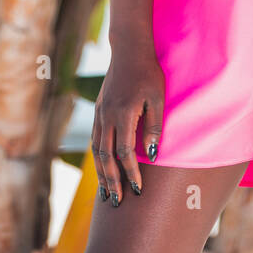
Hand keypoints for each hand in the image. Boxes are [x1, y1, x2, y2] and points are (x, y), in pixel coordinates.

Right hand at [92, 39, 164, 206]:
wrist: (129, 50)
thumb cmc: (149, 73)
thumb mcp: (158, 99)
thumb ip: (154, 127)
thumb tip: (152, 155)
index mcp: (122, 114)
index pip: (124, 153)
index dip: (131, 173)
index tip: (138, 191)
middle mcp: (107, 116)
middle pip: (105, 157)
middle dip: (111, 181)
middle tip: (117, 202)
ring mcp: (100, 113)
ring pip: (96, 150)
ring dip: (101, 173)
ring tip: (106, 193)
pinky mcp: (98, 110)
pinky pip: (95, 139)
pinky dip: (98, 158)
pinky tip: (103, 168)